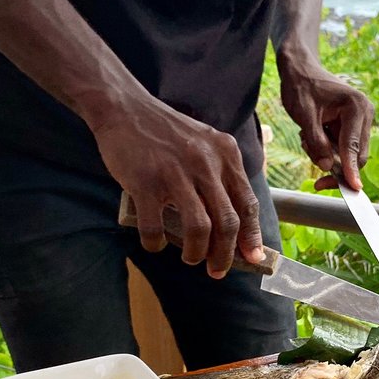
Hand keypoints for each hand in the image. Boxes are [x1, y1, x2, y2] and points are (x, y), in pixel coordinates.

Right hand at [91, 98, 263, 278]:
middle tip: (217, 270)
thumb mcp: (205, 143)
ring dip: (197, 253)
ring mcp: (175, 173)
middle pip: (227, 222)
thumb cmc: (166, 132)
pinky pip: (155, 228)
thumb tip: (234, 223)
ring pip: (199, 228)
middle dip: (225, 254)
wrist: (125, 108)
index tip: (253, 258)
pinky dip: (156, 244)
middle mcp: (205, 163)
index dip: (252, 236)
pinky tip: (155, 244)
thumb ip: (221, 174)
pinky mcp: (145, 182)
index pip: (248, 203)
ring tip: (191, 258)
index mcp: (225, 154)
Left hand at [277, 46, 373, 190]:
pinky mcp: (353, 125)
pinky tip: (312, 135)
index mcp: (356, 107)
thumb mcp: (304, 116)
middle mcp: (365, 114)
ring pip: (349, 155)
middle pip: (357, 155)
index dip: (351, 170)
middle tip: (317, 181)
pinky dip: (328, 149)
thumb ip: (316, 143)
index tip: (352, 189)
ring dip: (328, 156)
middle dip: (336, 168)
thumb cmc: (301, 87)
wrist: (300, 69)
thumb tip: (328, 167)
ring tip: (307, 138)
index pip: (354, 147)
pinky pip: (343, 148)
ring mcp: (360, 120)